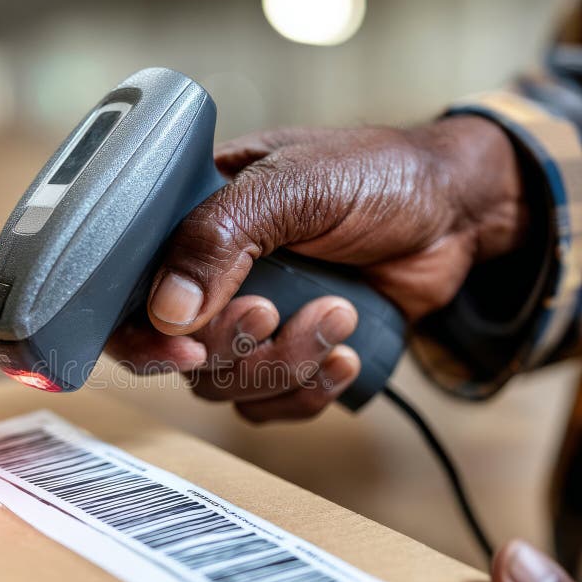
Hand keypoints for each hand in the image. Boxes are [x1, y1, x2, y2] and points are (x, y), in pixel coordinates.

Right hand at [108, 117, 526, 421]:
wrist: (451, 213)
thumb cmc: (374, 175)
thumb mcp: (294, 185)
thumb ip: (221, 236)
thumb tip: (168, 312)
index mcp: (194, 227)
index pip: (131, 298)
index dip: (146, 338)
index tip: (187, 350)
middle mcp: (213, 281)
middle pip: (182, 357)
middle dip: (238, 350)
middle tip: (281, 313)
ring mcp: (251, 322)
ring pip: (227, 388)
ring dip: (285, 367)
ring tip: (339, 316)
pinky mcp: (290, 355)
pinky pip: (270, 406)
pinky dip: (307, 395)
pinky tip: (345, 357)